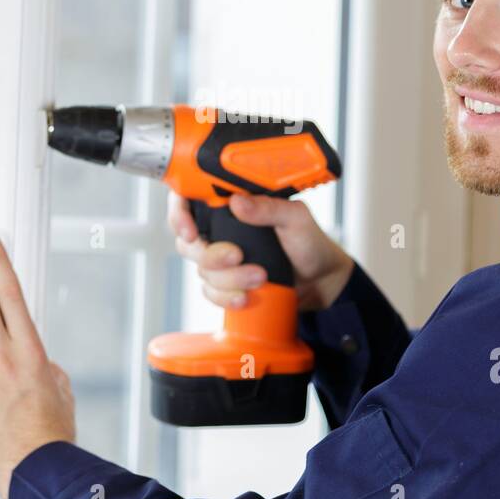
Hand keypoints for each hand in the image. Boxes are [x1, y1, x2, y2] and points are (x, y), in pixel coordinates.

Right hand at [168, 191, 353, 312]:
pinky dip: (226, 297)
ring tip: (260, 278)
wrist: (320, 282)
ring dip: (227, 279)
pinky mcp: (227, 283)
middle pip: (188, 242)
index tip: (190, 232)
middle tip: (238, 257)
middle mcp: (222, 231)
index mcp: (233, 206)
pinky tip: (245, 298)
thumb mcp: (296, 219)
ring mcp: (222, 259)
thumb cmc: (310, 243)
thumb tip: (237, 202)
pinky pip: (210, 293)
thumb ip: (269, 207)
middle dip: (211, 255)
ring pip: (201, 271)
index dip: (178, 214)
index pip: (190, 200)